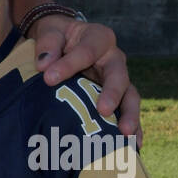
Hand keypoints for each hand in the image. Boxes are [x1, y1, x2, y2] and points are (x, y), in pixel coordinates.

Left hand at [30, 15, 141, 144]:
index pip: (87, 51)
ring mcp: (119, 80)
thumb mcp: (50, 31)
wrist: (64, 42)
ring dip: (129, 115)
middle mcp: (114, 59)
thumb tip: (44, 65)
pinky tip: (133, 146)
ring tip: (125, 134)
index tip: (48, 79)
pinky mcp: (117, 98)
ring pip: (130, 97)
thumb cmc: (58, 37)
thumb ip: (47, 44)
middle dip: (113, 94)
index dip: (69, 64)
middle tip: (103, 111)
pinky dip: (133, 128)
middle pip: (120, 76)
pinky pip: (127, 112)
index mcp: (99, 38)